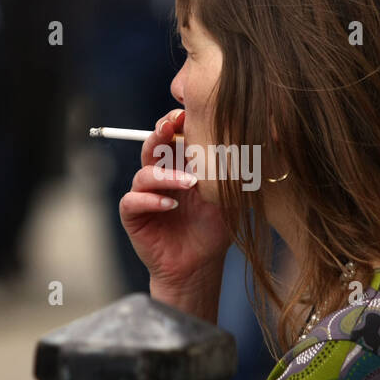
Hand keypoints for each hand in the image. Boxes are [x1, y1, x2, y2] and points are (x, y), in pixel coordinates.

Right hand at [119, 108, 232, 305]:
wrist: (199, 266)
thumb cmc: (213, 228)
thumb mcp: (224, 196)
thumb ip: (226, 171)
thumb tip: (246, 141)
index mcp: (178, 166)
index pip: (173, 137)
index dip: (177, 123)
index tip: (191, 113)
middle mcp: (159, 176)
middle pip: (152, 146)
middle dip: (161, 133)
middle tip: (174, 126)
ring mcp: (144, 194)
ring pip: (144, 173)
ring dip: (166, 175)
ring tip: (189, 183)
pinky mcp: (134, 215)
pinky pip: (133, 200)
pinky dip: (151, 199)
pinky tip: (171, 205)